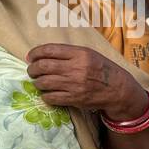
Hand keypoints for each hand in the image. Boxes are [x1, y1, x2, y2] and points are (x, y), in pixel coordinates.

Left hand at [26, 44, 146, 118]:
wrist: (118, 89)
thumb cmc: (102, 69)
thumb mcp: (89, 54)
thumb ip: (68, 53)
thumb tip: (41, 55)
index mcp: (80, 54)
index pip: (48, 50)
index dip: (35, 53)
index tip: (30, 57)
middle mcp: (76, 68)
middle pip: (42, 66)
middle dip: (33, 69)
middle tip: (32, 71)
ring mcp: (74, 84)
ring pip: (43, 82)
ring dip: (37, 82)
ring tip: (39, 82)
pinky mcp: (74, 98)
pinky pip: (50, 97)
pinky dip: (45, 95)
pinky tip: (48, 93)